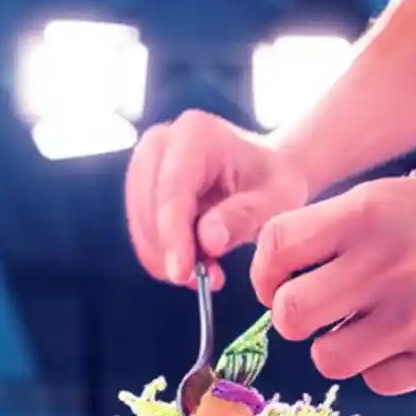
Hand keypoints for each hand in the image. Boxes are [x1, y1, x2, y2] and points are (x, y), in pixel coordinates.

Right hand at [125, 110, 309, 287]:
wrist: (267, 171)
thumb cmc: (273, 181)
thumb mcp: (274, 200)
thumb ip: (241, 217)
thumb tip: (208, 242)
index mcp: (195, 134)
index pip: (172, 190)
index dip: (173, 236)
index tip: (182, 273)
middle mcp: (162, 141)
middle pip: (150, 208)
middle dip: (171, 251)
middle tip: (204, 281)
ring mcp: (147, 160)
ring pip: (141, 222)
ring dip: (167, 256)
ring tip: (207, 273)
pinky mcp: (142, 183)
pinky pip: (142, 227)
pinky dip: (164, 253)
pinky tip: (193, 264)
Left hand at [249, 171, 415, 393]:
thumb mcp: (406, 196)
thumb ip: (344, 230)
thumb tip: (284, 274)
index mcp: (370, 210)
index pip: (275, 247)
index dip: (265, 271)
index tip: (279, 280)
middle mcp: (385, 264)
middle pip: (288, 315)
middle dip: (294, 318)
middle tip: (319, 310)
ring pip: (328, 357)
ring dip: (338, 346)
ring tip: (368, 326)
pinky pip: (380, 380)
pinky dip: (385, 367)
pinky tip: (413, 339)